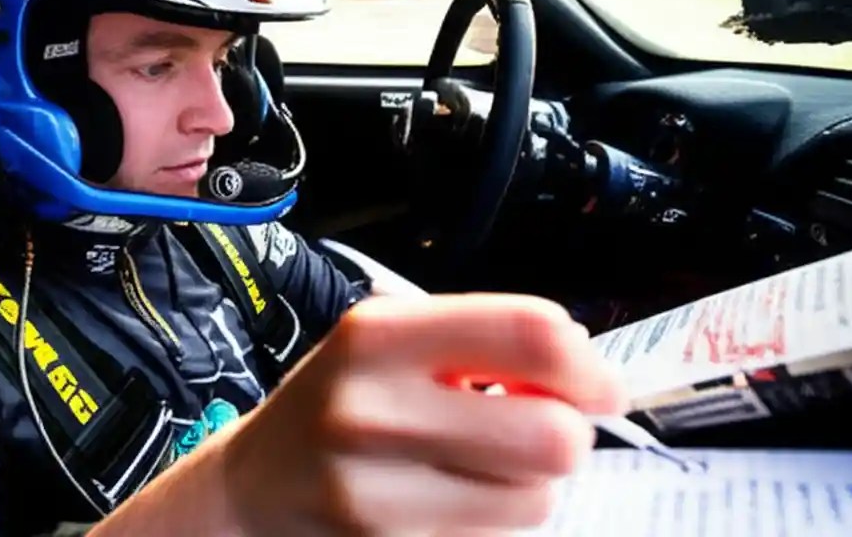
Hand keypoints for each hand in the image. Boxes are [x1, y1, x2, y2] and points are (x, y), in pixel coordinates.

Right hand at [219, 293, 628, 536]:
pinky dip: (492, 522)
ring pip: (533, 500)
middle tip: (540, 427)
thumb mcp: (387, 342)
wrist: (252, 489)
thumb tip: (585, 373)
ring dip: (528, 485)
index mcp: (377, 336)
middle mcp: (370, 410)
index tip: (599, 385)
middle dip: (566, 434)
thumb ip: (480, 340)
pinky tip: (449, 499)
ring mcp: (372, 493)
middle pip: (552, 436)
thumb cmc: (336, 404)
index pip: (530, 334)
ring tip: (479, 466)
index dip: (588, 364)